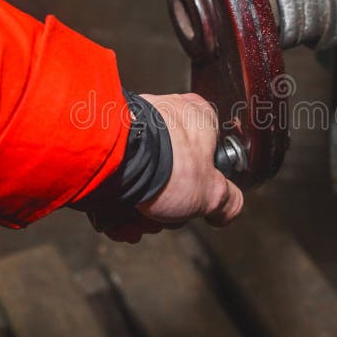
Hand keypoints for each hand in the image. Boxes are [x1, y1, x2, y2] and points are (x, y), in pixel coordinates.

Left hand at [104, 93, 244, 242]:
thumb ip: (228, 200)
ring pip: (144, 179)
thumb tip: (227, 207)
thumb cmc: (166, 164)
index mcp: (199, 117)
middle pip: (174, 173)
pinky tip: (117, 218)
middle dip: (167, 205)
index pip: (211, 153)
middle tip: (162, 215)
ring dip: (140, 211)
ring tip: (135, 221)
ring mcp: (134, 125)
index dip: (204, 186)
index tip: (196, 203)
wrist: (114, 159)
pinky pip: (119, 176)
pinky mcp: (107, 140)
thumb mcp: (214, 193)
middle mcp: (166, 114)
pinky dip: (118, 202)